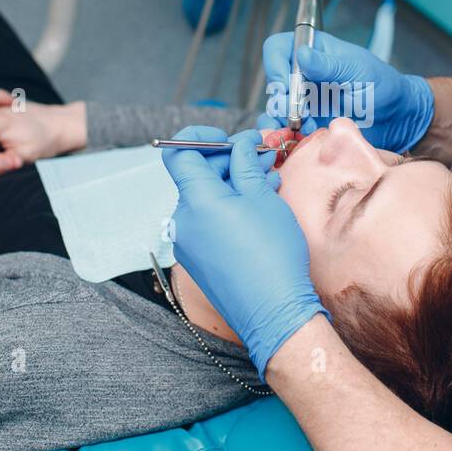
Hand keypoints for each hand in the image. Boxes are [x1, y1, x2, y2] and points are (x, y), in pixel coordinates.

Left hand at [161, 126, 328, 377]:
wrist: (273, 311)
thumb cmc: (271, 254)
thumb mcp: (263, 198)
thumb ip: (245, 164)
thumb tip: (240, 146)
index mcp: (196, 199)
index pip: (179, 153)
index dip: (202, 138)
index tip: (229, 140)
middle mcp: (183, 219)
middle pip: (196, 175)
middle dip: (228, 162)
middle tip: (263, 157)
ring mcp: (188, 242)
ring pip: (206, 199)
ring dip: (233, 185)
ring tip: (268, 182)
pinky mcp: (198, 258)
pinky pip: (208, 222)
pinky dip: (229, 209)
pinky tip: (258, 210)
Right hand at [259, 30, 434, 153]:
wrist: (396, 119)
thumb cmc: (383, 86)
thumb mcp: (358, 71)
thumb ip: (328, 64)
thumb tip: (301, 54)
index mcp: (315, 53)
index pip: (278, 48)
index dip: (276, 65)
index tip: (287, 85)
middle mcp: (304, 76)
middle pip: (272, 82)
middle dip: (279, 99)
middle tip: (298, 113)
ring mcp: (303, 102)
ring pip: (273, 109)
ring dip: (278, 121)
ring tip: (298, 129)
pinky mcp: (307, 126)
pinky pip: (284, 131)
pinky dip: (284, 138)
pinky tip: (300, 140)